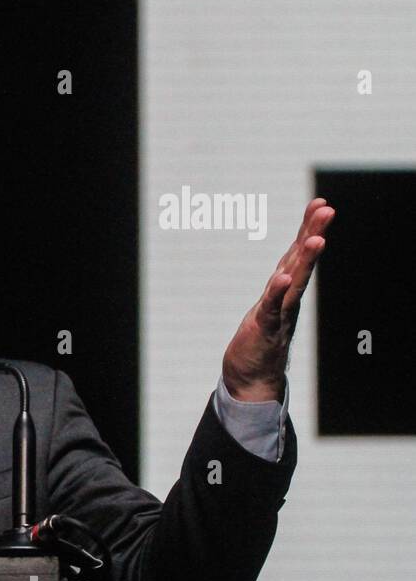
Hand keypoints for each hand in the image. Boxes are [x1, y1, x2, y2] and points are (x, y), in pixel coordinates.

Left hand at [222, 197, 335, 401]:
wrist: (252, 377)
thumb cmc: (260, 339)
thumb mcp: (268, 305)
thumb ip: (278, 287)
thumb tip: (287, 265)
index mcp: (285, 288)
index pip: (297, 253)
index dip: (308, 228)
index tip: (320, 203)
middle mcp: (287, 297)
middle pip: (301, 262)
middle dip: (313, 234)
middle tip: (327, 209)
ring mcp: (279, 313)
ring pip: (293, 282)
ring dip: (305, 261)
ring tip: (317, 239)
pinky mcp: (265, 329)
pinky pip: (271, 309)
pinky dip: (276, 293)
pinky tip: (282, 278)